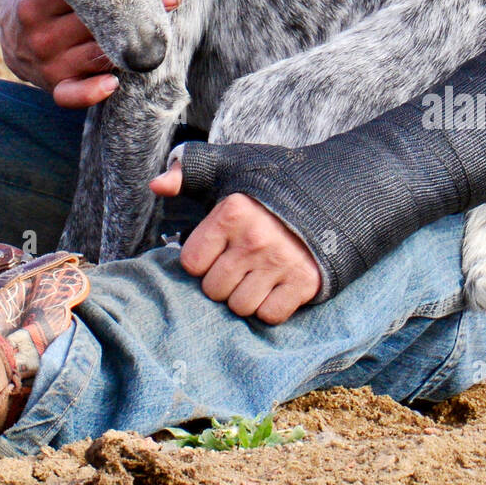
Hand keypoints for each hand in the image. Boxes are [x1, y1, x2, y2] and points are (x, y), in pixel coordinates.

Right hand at [0, 0, 178, 108]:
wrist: (11, 22)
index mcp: (33, 2)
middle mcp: (37, 34)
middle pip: (96, 22)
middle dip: (136, 9)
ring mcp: (44, 62)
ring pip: (95, 54)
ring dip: (131, 43)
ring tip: (159, 28)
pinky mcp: (52, 85)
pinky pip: (70, 95)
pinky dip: (90, 93)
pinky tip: (113, 83)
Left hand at [150, 164, 321, 323]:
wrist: (330, 194)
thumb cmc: (268, 187)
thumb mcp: (227, 169)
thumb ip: (187, 173)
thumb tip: (155, 186)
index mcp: (231, 212)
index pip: (191, 263)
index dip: (201, 259)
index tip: (217, 249)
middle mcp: (255, 238)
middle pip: (214, 289)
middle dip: (222, 280)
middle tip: (238, 264)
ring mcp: (281, 262)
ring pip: (240, 306)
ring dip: (244, 296)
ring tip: (256, 275)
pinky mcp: (305, 282)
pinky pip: (270, 315)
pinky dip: (270, 307)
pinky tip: (275, 286)